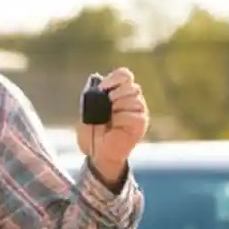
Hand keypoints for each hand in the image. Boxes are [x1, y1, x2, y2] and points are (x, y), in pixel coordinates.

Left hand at [76, 67, 148, 183]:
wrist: (96, 152)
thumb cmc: (93, 132)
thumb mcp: (88, 109)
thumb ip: (92, 93)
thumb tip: (96, 78)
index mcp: (120, 93)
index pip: (124, 75)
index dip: (114, 78)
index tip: (103, 88)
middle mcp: (133, 100)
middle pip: (131, 86)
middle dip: (115, 95)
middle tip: (106, 107)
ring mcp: (139, 112)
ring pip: (134, 99)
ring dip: (117, 108)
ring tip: (110, 119)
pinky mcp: (141, 124)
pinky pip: (132, 115)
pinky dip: (120, 119)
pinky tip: (115, 127)